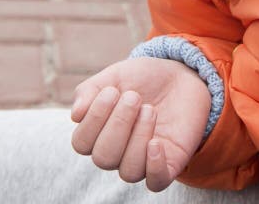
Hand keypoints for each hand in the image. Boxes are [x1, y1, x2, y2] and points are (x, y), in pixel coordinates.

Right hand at [71, 57, 210, 190]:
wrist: (182, 76)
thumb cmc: (144, 78)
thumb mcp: (115, 76)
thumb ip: (90, 90)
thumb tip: (76, 114)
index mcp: (98, 134)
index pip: (82, 143)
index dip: (94, 118)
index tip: (112, 91)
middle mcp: (117, 153)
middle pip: (104, 158)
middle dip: (119, 124)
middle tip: (135, 97)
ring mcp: (143, 160)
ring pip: (129, 170)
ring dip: (138, 136)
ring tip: (150, 109)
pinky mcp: (168, 163)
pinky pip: (156, 182)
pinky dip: (154, 167)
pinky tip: (156, 143)